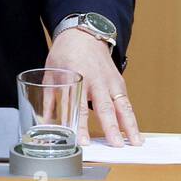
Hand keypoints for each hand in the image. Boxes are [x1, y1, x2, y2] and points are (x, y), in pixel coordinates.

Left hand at [45, 30, 141, 147]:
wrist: (84, 34)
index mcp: (76, 77)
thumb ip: (49, 99)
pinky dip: (131, 117)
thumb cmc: (65, 53)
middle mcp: (96, 80)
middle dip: (111, 128)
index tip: (83, 141)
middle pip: (105, 108)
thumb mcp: (50, 72)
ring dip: (129, 125)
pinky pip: (126, 102)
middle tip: (116, 145)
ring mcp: (110, 81)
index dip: (81, 125)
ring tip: (135, 143)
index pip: (79, 106)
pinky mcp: (119, 82)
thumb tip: (45, 123)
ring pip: (122, 105)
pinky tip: (135, 132)